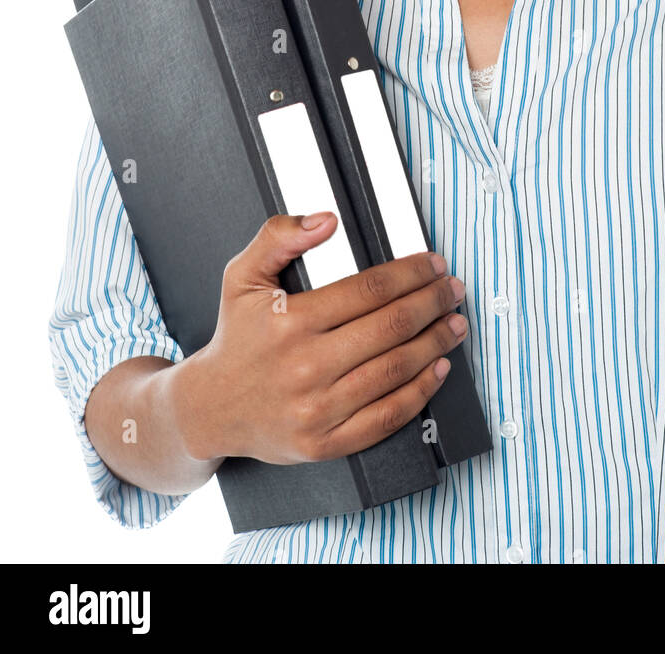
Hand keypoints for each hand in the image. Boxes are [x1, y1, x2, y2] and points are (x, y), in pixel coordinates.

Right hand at [173, 212, 467, 465]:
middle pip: (390, 328)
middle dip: (432, 304)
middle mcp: (305, 366)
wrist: (210, 408)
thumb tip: (326, 221)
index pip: (369, 289)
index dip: (410, 273)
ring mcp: (316, 409)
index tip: (432, 264)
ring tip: (454, 324)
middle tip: (452, 290)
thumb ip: (278, 237)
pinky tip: (437, 369)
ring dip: (436, 344)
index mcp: (289, 322)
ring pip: (395, 371)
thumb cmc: (235, 338)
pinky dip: (419, 393)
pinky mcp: (324, 443)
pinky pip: (385, 418)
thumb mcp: (243, 276)